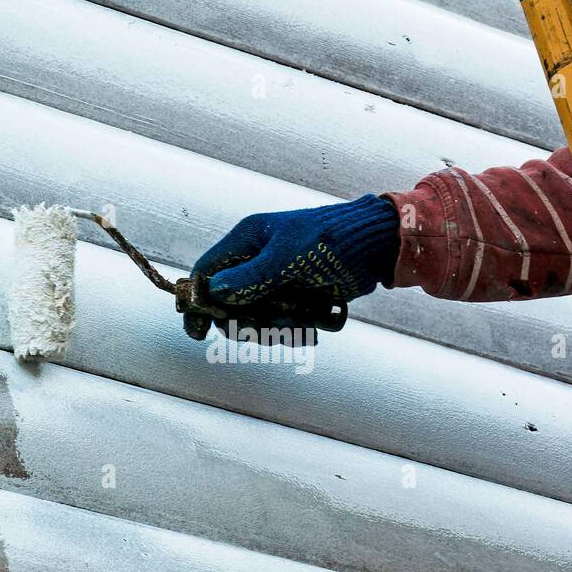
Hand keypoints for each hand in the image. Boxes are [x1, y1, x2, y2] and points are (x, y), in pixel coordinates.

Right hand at [183, 194, 399, 339]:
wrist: (374, 245)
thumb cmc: (328, 240)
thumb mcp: (285, 257)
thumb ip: (249, 277)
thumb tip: (213, 292)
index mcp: (247, 242)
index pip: (207, 273)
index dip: (198, 302)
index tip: (197, 332)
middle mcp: (257, 263)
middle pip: (231, 306)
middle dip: (246, 323)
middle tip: (264, 329)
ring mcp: (277, 283)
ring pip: (259, 321)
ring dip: (277, 329)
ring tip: (300, 323)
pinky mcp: (297, 299)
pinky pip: (285, 325)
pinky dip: (298, 330)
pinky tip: (315, 324)